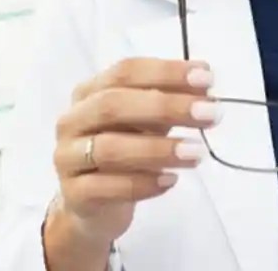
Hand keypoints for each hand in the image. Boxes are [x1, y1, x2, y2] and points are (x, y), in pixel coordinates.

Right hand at [52, 58, 218, 246]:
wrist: (94, 205)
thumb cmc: (124, 152)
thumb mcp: (146, 122)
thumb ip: (168, 103)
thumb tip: (204, 87)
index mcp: (90, 92)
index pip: (125, 72)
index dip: (166, 72)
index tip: (207, 78)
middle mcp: (73, 120)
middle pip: (113, 104)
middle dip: (165, 106)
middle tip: (209, 114)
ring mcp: (67, 157)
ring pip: (109, 148)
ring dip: (158, 149)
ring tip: (196, 153)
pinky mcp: (73, 194)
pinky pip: (105, 187)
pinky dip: (141, 183)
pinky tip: (170, 181)